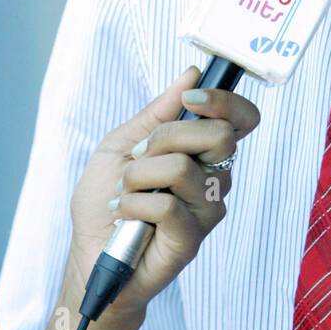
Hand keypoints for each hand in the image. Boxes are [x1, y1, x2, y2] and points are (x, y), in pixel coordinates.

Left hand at [64, 67, 259, 324]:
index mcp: (202, 152)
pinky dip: (132, 205)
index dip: (226, 102)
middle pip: (220, 136)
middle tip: (137, 156)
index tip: (191, 99)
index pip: (243, 119)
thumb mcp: (122, 143)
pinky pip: (166, 205)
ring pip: (183, 168)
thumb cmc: (105, 200)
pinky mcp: (191, 240)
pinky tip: (124, 216)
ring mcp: (206, 210)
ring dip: (139, 175)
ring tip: (124, 193)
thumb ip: (159, 112)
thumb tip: (192, 74)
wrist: (88, 255)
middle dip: (167, 136)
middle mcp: (214, 178)